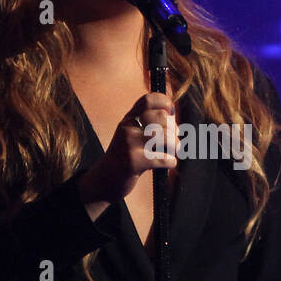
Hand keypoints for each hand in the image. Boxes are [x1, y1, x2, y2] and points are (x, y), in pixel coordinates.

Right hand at [78, 92, 175, 206]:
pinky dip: (171, 162)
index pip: (148, 100)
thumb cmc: (125, 156)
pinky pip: (163, 158)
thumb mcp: (130, 134)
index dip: (164, 102)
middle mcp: (127, 128)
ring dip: (175, 145)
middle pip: (161, 117)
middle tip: (174, 139)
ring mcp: (129, 144)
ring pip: (165, 136)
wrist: (105, 180)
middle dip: (174, 129)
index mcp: (128, 119)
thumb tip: (174, 119)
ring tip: (173, 151)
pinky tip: (168, 163)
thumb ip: (148, 124)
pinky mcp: (134, 162)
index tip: (171, 112)